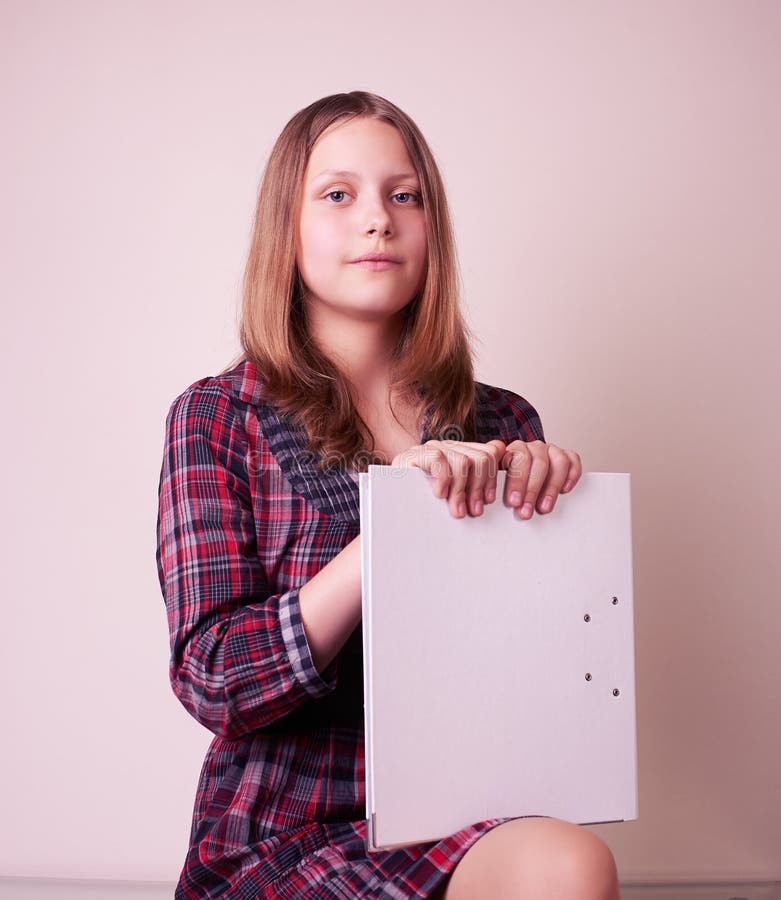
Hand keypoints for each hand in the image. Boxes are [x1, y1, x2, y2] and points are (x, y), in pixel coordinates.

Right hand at [391, 439, 506, 518]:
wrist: (393, 507)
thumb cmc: (427, 503)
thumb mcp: (457, 493)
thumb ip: (477, 475)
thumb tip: (501, 448)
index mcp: (461, 452)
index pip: (490, 453)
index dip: (492, 479)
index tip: (487, 502)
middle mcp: (449, 446)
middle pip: (481, 458)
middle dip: (480, 487)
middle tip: (474, 512)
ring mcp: (432, 448)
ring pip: (463, 462)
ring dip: (462, 491)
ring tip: (457, 511)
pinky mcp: (415, 454)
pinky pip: (439, 461)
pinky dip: (443, 480)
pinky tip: (439, 496)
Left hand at [500, 439, 582, 519]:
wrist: (521, 475)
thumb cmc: (509, 483)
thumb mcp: (498, 483)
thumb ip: (497, 489)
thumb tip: (497, 505)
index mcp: (514, 450)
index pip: (518, 459)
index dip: (517, 481)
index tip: (514, 502)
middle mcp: (533, 447)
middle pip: (539, 462)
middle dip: (533, 490)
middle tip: (527, 511)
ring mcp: (551, 450)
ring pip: (559, 461)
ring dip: (552, 487)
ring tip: (545, 507)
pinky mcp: (566, 456)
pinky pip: (573, 461)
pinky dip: (571, 475)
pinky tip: (564, 490)